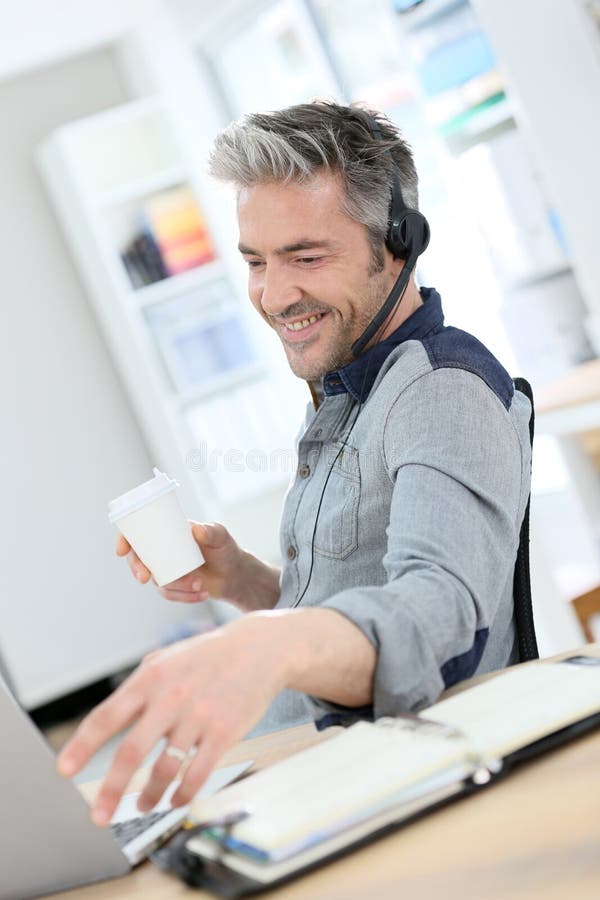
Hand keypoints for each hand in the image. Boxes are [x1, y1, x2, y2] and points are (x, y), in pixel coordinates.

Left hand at [57, 614, 290, 825]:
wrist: (261, 649)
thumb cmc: (208, 656)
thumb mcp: (167, 659)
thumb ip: (139, 687)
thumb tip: (108, 720)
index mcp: (151, 677)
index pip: (107, 716)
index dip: (82, 745)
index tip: (64, 770)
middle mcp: (172, 697)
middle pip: (132, 752)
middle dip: (111, 790)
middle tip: (99, 816)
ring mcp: (200, 716)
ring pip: (165, 769)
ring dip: (149, 797)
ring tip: (143, 807)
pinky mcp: (225, 732)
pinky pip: (197, 774)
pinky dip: (182, 795)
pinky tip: (175, 800)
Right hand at [117, 522, 280, 610]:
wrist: (235, 574)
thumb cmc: (226, 549)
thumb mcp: (221, 536)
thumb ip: (212, 531)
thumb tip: (196, 530)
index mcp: (168, 533)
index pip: (139, 533)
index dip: (126, 540)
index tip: (122, 550)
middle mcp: (163, 551)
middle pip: (138, 559)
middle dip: (137, 569)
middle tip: (146, 577)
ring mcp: (167, 570)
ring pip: (157, 580)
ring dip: (175, 585)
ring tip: (199, 583)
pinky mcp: (174, 587)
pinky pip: (170, 595)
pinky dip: (185, 596)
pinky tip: (202, 594)